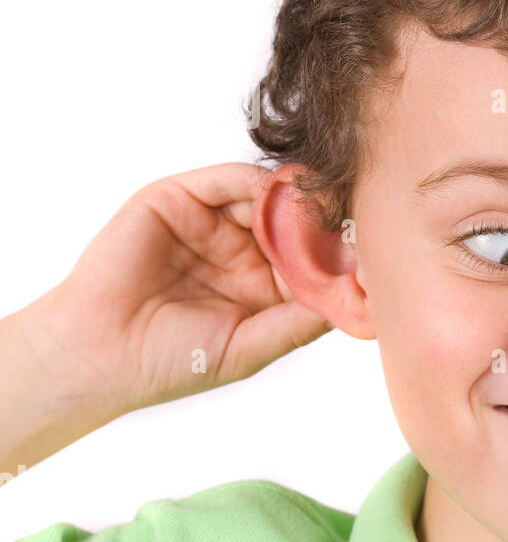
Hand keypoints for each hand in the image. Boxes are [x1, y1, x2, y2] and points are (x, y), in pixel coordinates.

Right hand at [20, 163, 331, 421]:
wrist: (98, 355)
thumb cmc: (170, 361)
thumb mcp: (249, 346)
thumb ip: (299, 322)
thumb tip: (354, 303)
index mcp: (263, 285)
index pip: (313, 259)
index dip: (341, 255)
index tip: (375, 254)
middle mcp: (242, 249)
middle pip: (296, 222)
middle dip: (325, 219)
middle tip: (358, 217)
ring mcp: (212, 222)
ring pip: (268, 197)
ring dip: (297, 198)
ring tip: (323, 206)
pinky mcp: (179, 200)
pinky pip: (226, 180)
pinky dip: (257, 182)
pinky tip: (280, 196)